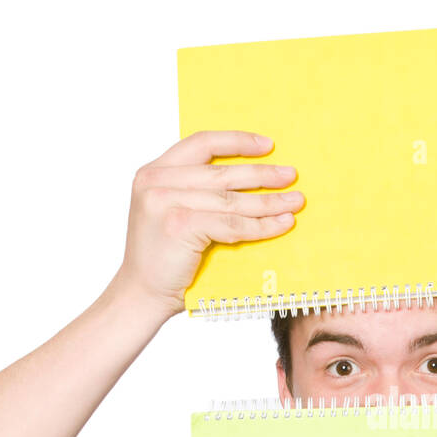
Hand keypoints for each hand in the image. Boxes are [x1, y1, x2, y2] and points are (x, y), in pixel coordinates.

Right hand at [113, 130, 304, 317]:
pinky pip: (232, 224)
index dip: (236, 141)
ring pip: (231, 200)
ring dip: (269, 201)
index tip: (267, 145)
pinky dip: (261, 226)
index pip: (201, 143)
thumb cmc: (164, 260)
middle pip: (222, 172)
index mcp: (154, 172)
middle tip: (291, 175)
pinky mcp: (180, 224)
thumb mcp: (171, 213)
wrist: (141, 295)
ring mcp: (166, 201)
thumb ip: (195, 192)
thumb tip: (249, 180)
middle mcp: (156, 181)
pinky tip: (282, 224)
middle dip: (262, 174)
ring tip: (295, 202)